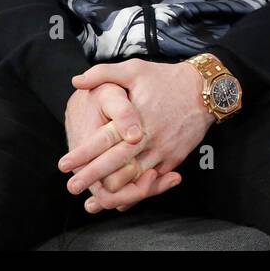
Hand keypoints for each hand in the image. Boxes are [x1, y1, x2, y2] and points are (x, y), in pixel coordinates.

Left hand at [61, 59, 213, 212]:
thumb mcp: (135, 69)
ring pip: (135, 179)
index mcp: (136, 119)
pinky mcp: (174, 160)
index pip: (103, 141)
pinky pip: (153, 181)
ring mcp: (162, 152)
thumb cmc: (167, 79)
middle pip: (116, 166)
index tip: (63, 164)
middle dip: (92, 178)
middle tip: (72, 187)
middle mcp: (148, 139)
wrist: (206, 90)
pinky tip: (122, 199)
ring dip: (113, 191)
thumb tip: (76, 80)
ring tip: (94, 201)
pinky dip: (136, 191)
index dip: (82, 155)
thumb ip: (104, 73)